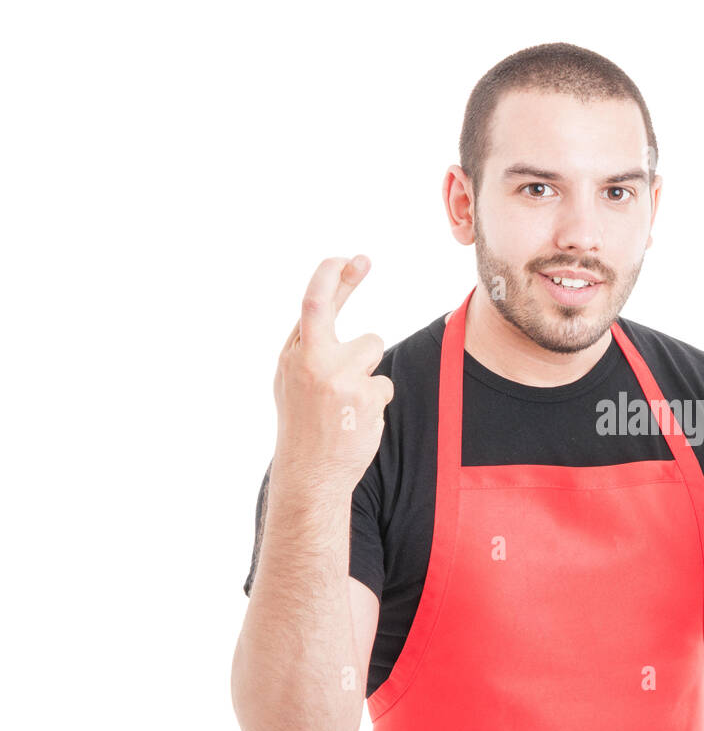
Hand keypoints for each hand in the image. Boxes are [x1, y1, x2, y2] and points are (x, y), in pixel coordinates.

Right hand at [271, 255, 393, 493]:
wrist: (310, 472)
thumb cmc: (306, 424)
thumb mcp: (294, 381)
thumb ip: (309, 346)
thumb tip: (323, 304)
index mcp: (292, 357)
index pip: (309, 305)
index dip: (328, 277)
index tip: (343, 259)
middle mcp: (309, 361)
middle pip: (324, 305)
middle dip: (342, 278)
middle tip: (361, 258)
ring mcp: (337, 377)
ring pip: (372, 346)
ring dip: (369, 368)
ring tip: (350, 400)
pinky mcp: (364, 395)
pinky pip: (383, 383)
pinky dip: (375, 399)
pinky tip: (358, 419)